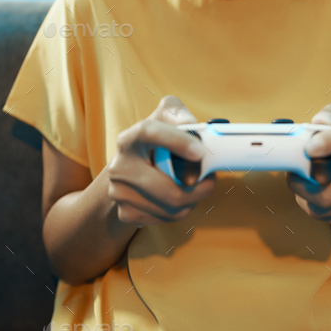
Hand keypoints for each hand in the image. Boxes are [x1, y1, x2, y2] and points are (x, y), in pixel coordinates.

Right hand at [107, 95, 213, 224]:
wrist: (126, 171)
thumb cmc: (152, 142)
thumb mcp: (163, 118)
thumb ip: (178, 114)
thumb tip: (189, 124)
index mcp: (129, 138)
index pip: (149, 133)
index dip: (176, 141)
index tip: (200, 151)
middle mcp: (120, 167)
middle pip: (168, 190)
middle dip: (199, 188)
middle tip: (210, 178)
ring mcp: (121, 193)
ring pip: (173, 206)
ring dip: (194, 198)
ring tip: (193, 184)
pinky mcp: (128, 214)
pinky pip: (169, 217)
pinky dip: (182, 208)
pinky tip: (178, 195)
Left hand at [286, 104, 330, 229]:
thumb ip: (329, 116)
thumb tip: (319, 122)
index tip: (310, 148)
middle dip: (304, 185)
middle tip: (292, 175)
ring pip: (323, 204)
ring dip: (306, 195)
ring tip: (307, 183)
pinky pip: (326, 216)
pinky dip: (314, 206)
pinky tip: (318, 196)